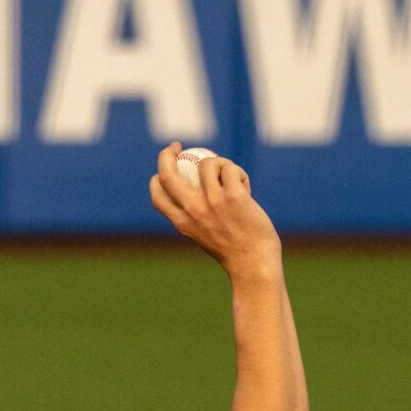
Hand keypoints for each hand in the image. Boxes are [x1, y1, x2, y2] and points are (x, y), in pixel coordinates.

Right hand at [148, 142, 281, 279]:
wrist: (253, 264)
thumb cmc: (232, 251)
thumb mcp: (202, 236)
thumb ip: (194, 216)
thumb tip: (190, 192)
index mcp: (182, 222)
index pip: (157, 194)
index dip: (157, 176)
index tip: (167, 169)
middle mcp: (193, 210)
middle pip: (167, 172)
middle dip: (167, 153)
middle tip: (177, 147)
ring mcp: (213, 201)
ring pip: (207, 163)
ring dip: (219, 164)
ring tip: (231, 179)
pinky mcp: (234, 196)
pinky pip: (230, 168)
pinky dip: (238, 173)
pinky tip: (245, 188)